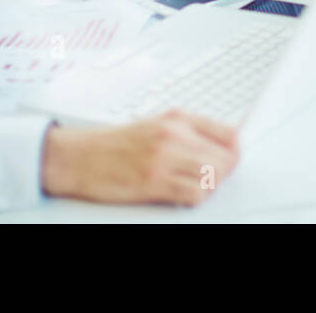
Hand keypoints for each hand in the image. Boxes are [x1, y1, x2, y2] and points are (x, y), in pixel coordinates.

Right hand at [41, 111, 238, 205]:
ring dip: (210, 187)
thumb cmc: (117, 143)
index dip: (234, 152)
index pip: (228, 134)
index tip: (229, 161)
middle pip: (226, 158)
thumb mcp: (156, 123)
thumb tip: (223, 144)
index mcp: (178, 118)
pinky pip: (194, 194)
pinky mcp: (153, 182)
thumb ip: (189, 131)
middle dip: (223, 173)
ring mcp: (164, 158)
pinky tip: (182, 195)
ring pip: (214, 177)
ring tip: (194, 186)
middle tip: (211, 179)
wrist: (80, 156)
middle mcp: (174, 134)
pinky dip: (195, 198)